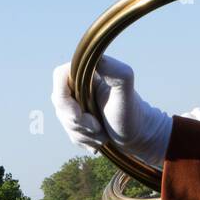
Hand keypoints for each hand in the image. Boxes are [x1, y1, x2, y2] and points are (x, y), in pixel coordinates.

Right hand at [50, 55, 174, 164]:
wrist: (139, 134)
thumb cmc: (132, 110)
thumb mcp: (125, 86)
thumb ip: (114, 69)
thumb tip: (96, 59)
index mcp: (87, 72)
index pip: (59, 75)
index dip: (63, 97)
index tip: (78, 114)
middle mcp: (79, 86)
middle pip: (60, 103)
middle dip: (78, 121)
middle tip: (98, 126)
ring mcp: (77, 103)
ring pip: (65, 120)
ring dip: (84, 133)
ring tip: (103, 133)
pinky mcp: (79, 120)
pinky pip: (69, 132)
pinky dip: (85, 140)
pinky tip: (100, 138)